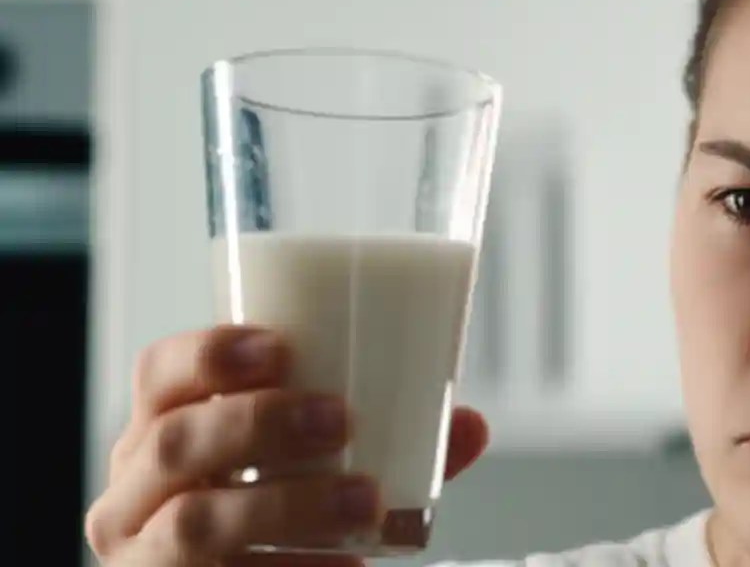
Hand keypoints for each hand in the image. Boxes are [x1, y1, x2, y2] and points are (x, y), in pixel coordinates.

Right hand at [85, 326, 488, 565]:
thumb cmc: (270, 520)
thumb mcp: (315, 471)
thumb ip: (394, 444)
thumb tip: (471, 425)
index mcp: (162, 433)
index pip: (159, 375)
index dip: (208, 354)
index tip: (278, 345)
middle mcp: (136, 494)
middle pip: (175, 443)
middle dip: (259, 422)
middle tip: (339, 418)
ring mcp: (146, 559)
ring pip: (195, 524)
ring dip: (287, 506)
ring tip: (364, 501)